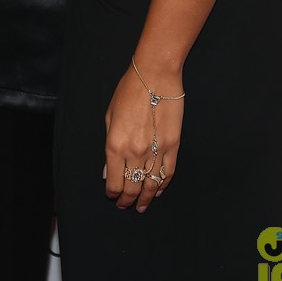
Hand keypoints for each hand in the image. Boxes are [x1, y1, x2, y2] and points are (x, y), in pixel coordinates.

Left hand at [104, 66, 183, 213]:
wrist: (155, 75)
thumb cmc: (128, 91)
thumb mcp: (109, 116)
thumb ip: (108, 146)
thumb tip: (108, 171)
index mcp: (115, 145)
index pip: (114, 182)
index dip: (112, 193)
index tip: (112, 195)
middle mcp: (135, 153)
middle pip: (132, 188)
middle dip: (127, 200)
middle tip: (125, 205)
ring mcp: (156, 151)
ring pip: (151, 185)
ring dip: (146, 198)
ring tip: (142, 205)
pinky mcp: (173, 146)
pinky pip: (168, 173)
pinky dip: (162, 185)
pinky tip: (157, 190)